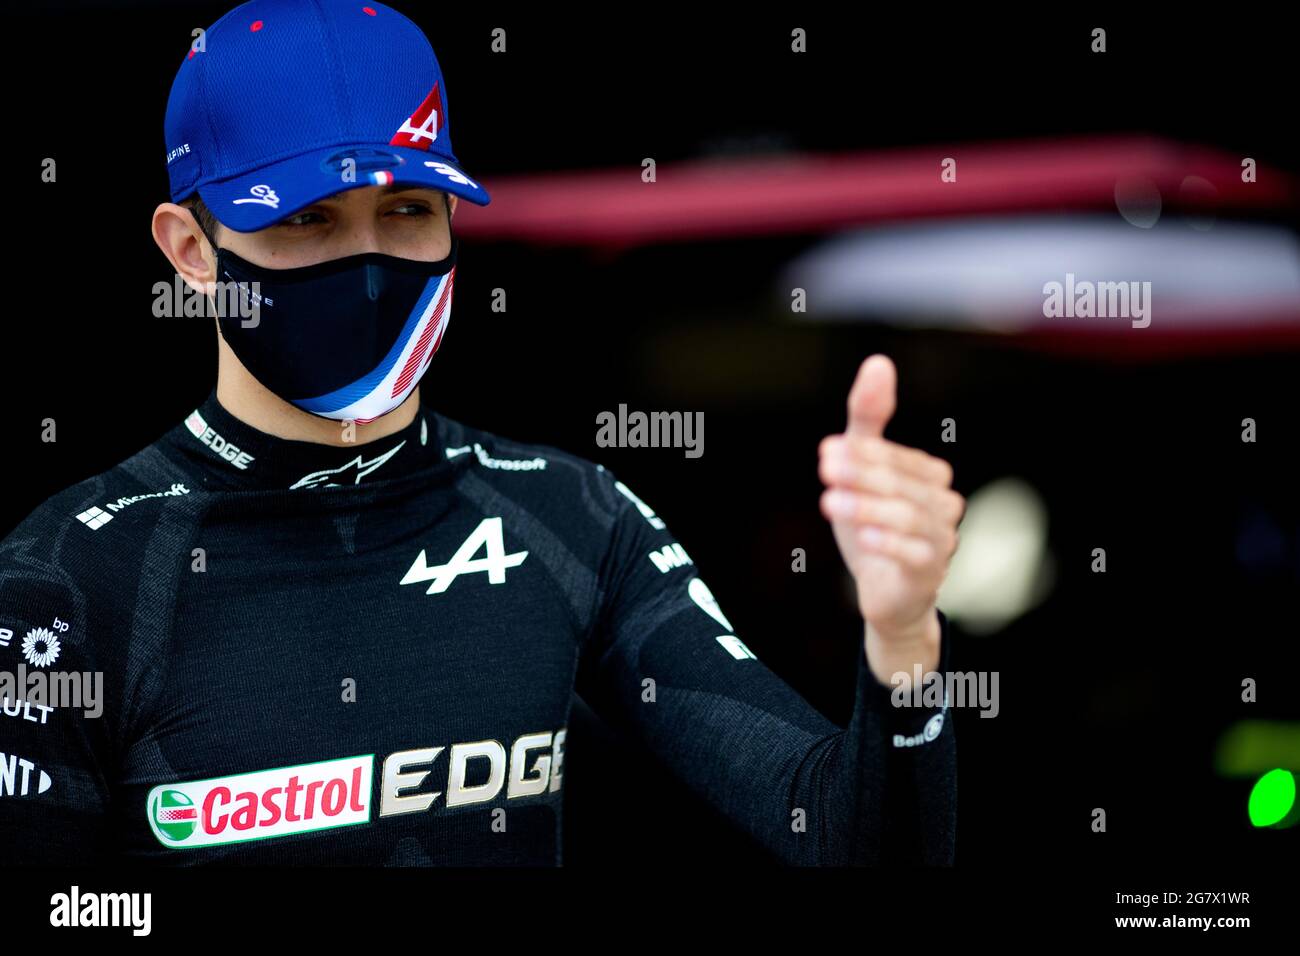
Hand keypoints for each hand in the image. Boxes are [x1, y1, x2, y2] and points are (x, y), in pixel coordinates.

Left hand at [817, 355, 963, 646]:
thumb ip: (869, 420)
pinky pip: (916, 555)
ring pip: (909, 517)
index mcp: (931, 477)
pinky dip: (890, 542)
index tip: (827, 450)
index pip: (899, 457)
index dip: (864, 452)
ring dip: (867, 506)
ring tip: (829, 501)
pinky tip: (864, 536)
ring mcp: (942, 542)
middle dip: (862, 473)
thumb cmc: (875, 528)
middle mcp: (944, 506)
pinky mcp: (930, 575)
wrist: (885, 596)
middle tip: (825, 467)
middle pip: (901, 484)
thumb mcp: (862, 471)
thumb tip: (879, 361)